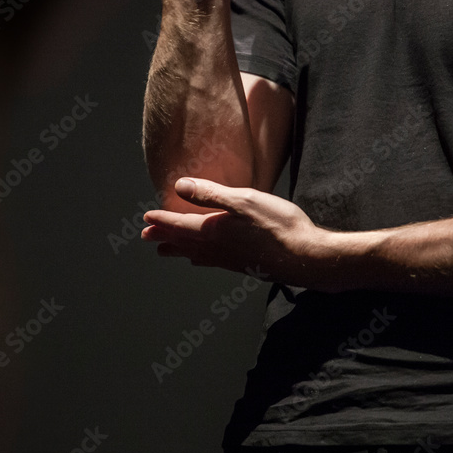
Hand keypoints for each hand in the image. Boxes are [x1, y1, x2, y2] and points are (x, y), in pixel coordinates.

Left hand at [141, 177, 331, 287]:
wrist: (306, 257)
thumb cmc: (278, 226)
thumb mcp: (244, 200)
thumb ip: (210, 194)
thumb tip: (179, 187)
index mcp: (213, 231)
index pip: (180, 224)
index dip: (162, 220)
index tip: (147, 217)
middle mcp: (217, 248)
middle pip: (183, 241)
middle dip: (164, 236)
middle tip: (146, 236)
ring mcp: (230, 259)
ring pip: (196, 254)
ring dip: (178, 250)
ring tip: (165, 251)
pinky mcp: (244, 265)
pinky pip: (211, 261)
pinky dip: (200, 259)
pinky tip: (202, 260)